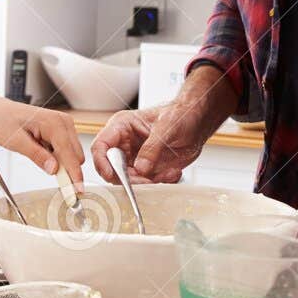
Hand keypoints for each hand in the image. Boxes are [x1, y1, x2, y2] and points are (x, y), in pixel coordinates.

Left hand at [0, 95, 85, 186]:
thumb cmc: (3, 122)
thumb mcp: (14, 141)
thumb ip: (36, 155)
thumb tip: (54, 169)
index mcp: (54, 122)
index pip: (69, 153)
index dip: (73, 173)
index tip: (77, 190)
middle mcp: (63, 122)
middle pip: (76, 156)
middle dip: (65, 169)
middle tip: (42, 168)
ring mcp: (65, 126)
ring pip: (73, 155)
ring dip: (60, 163)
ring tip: (35, 152)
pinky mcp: (63, 131)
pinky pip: (67, 152)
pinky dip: (57, 158)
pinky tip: (40, 150)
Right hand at [90, 102, 206, 184]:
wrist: (197, 123)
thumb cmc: (180, 115)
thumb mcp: (167, 127)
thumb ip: (152, 147)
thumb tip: (140, 168)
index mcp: (122, 126)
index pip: (101, 146)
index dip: (102, 162)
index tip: (111, 174)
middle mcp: (124, 144)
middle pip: (113, 169)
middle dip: (130, 179)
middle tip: (149, 179)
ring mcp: (134, 158)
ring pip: (129, 180)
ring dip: (148, 182)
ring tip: (167, 173)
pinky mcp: (146, 169)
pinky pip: (146, 183)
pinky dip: (159, 182)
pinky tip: (172, 172)